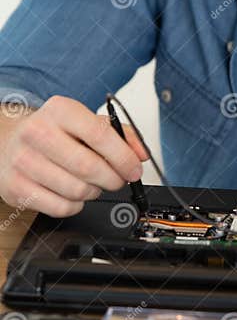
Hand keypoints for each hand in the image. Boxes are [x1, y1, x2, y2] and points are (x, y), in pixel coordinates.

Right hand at [0, 94, 148, 217]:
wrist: (10, 140)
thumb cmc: (53, 132)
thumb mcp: (85, 122)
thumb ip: (119, 134)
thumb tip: (141, 154)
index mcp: (60, 110)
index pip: (100, 135)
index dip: (124, 157)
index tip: (134, 169)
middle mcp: (38, 133)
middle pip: (89, 167)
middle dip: (112, 179)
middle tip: (117, 179)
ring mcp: (23, 161)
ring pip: (76, 190)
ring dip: (93, 192)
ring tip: (90, 182)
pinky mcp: (16, 187)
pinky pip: (61, 208)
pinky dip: (75, 205)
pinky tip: (72, 192)